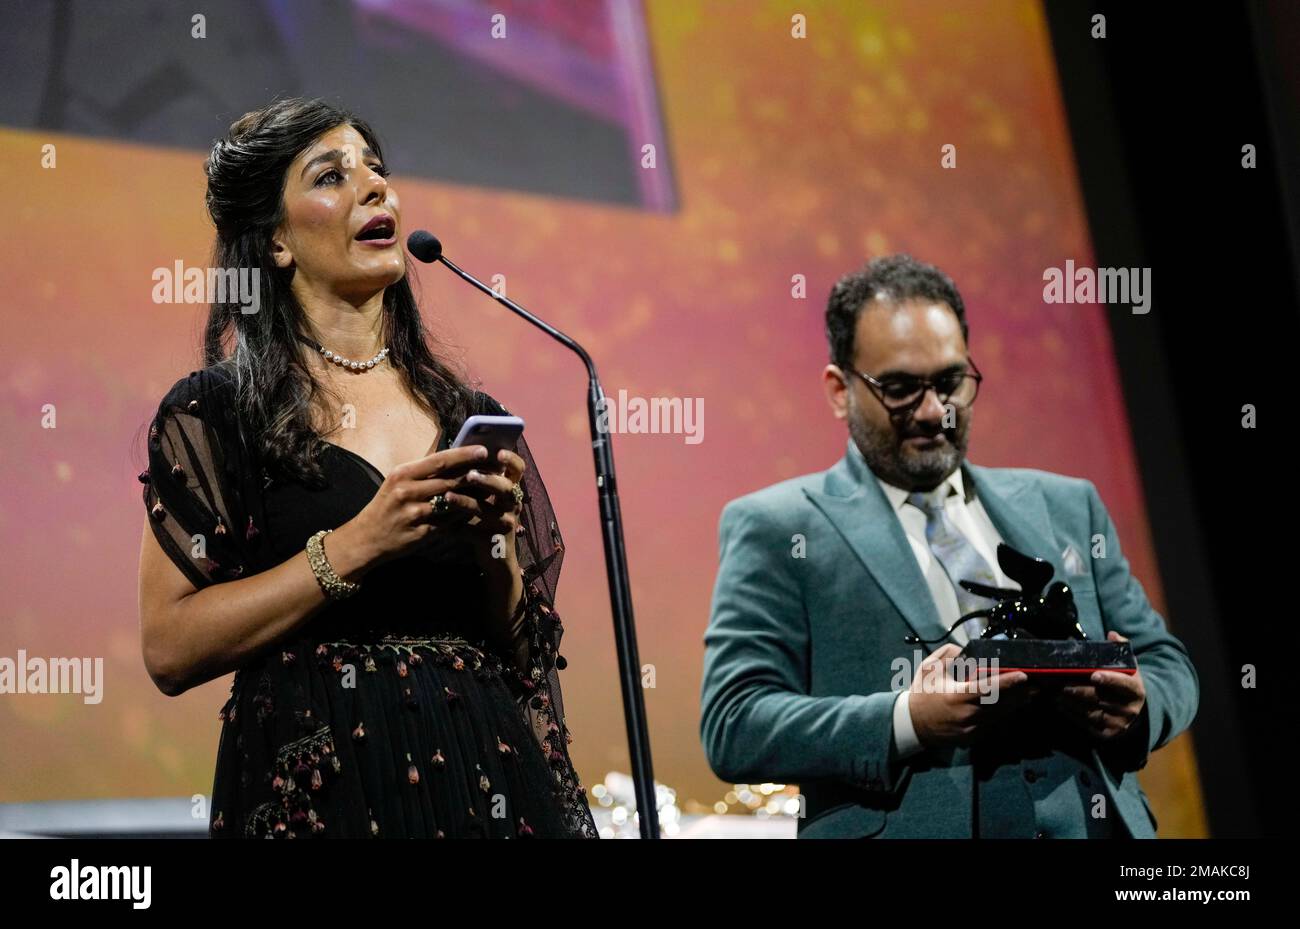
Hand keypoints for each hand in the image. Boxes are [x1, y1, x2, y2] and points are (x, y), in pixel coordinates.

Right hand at [338, 444, 492, 571]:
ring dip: (475, 497)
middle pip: (450, 480)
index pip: (438, 460)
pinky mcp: (420, 533)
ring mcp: (414, 514)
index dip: (464, 455)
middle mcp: (407, 492)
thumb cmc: (385, 506)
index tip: (484, 450)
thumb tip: (452, 457)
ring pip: (453, 503)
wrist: (365, 538)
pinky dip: (465, 518)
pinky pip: (450, 523)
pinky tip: (479, 513)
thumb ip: (422, 472)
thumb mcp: (397, 482)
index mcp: (402, 474)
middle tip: (497, 470)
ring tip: (494, 492)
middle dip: (476, 475)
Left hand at [441, 448, 527, 569]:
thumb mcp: (484, 497)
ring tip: (448, 497)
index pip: (518, 469)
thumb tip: (455, 453)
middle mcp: (512, 504)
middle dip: (488, 480)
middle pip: (507, 488)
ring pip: (489, 511)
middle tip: (470, 474)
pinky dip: (459, 528)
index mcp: (510, 489)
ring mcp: (506, 523)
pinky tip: (444, 525)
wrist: (494, 556)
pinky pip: (476, 532)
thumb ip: (476, 478)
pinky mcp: (494, 540)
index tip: (498, 452)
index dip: (511, 460)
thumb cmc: (483, 518)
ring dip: (467, 502)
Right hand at [908, 644, 1038, 748]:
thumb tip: (969, 651)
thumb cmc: (922, 692)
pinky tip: (1011, 704)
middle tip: (1036, 684)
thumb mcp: (929, 667)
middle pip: (1001, 703)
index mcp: (956, 695)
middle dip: (1020, 693)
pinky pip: (993, 723)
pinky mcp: (974, 737)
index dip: (1007, 682)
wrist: (912, 724)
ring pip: (1000, 715)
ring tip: (1030, 693)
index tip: (1023, 675)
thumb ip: (949, 654)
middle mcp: (967, 714)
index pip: (987, 688)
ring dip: (1015, 703)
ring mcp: (972, 729)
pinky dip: (1002, 713)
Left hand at [1053, 631, 1145, 740]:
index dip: (1109, 680)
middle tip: (1059, 683)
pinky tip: (1059, 704)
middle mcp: (1129, 709)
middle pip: (1099, 699)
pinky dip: (1071, 713)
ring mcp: (1118, 723)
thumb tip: (1112, 635)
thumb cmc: (1124, 681)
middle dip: (1078, 690)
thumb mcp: (1128, 665)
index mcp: (1136, 689)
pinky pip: (1085, 723)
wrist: (1133, 709)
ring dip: (1069, 702)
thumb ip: (1120, 648)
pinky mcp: (1107, 733)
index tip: (1094, 675)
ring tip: (1053, 691)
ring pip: (1089, 711)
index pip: (1123, 684)